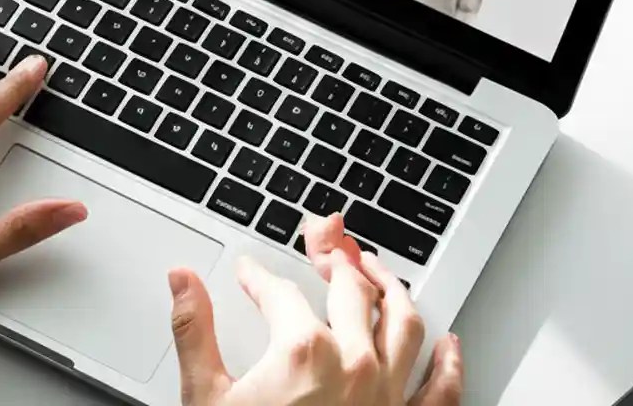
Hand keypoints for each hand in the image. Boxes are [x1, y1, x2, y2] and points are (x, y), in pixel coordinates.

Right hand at [169, 214, 463, 405]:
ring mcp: (388, 393)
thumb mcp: (205, 398)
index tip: (250, 272)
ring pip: (406, 321)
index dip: (259, 276)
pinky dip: (449, 363)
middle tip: (323, 242)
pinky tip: (450, 344)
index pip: (280, 292)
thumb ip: (194, 332)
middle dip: (335, 257)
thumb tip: (182, 280)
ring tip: (380, 272)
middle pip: (351, 288)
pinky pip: (441, 387)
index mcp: (304, 350)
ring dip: (393, 289)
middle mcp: (356, 362)